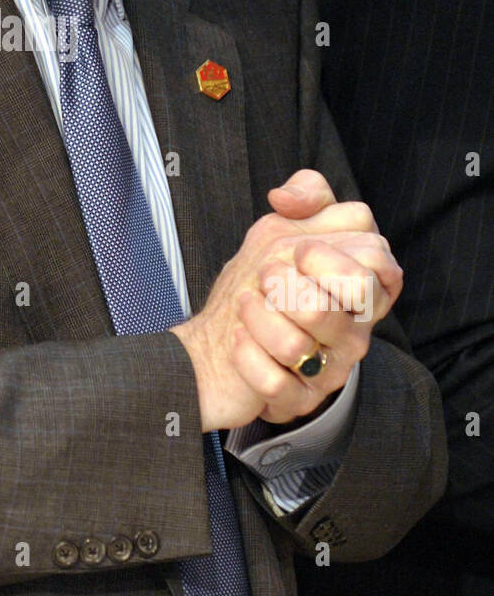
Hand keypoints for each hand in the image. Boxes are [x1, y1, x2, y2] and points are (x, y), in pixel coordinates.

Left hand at [171, 169, 401, 431]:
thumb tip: (284, 197)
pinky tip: (238, 340)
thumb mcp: (283, 227)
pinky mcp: (299, 401)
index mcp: (365, 289)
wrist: (218, 341)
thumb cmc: (263, 284)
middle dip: (292, 281)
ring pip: (302, 340)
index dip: (326, 253)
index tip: (295, 253)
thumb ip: (307, 194)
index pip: (378, 261)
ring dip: (257, 315)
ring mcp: (332, 369)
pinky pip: (275, 380)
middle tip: (265, 279)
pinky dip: (246, 355)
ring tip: (244, 305)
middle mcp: (357, 332)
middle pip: (346, 300)